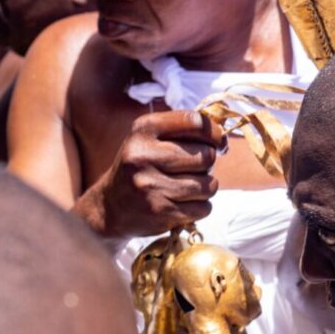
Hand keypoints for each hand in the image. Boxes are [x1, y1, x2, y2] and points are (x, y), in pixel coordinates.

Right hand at [84, 110, 223, 237]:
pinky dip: (201, 206)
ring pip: (208, 184)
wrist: (110, 206)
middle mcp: (143, 155)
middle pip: (205, 155)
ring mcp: (150, 185)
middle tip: (194, 168)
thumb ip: (185, 131)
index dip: (214, 132)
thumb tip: (224, 139)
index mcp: (143, 129)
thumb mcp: (152, 138)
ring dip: (206, 187)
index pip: (195, 121)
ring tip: (189, 186)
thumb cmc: (142, 166)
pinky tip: (184, 203)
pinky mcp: (158, 211)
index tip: (217, 142)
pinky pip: (203, 207)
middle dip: (207, 163)